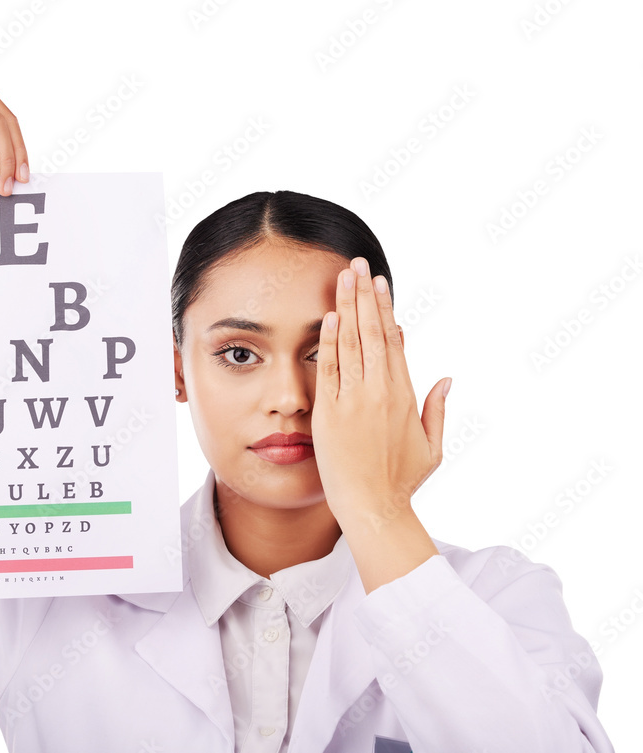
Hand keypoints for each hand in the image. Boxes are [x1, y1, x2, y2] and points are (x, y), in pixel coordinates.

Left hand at [311, 256, 450, 530]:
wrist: (373, 508)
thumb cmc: (401, 482)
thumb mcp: (431, 447)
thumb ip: (437, 409)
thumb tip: (448, 378)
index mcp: (404, 396)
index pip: (394, 342)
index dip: (386, 311)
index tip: (380, 285)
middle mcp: (380, 392)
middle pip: (373, 332)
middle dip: (365, 295)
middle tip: (359, 264)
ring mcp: (354, 400)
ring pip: (351, 343)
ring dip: (347, 306)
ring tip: (344, 276)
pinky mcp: (330, 412)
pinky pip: (329, 369)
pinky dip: (330, 341)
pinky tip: (330, 316)